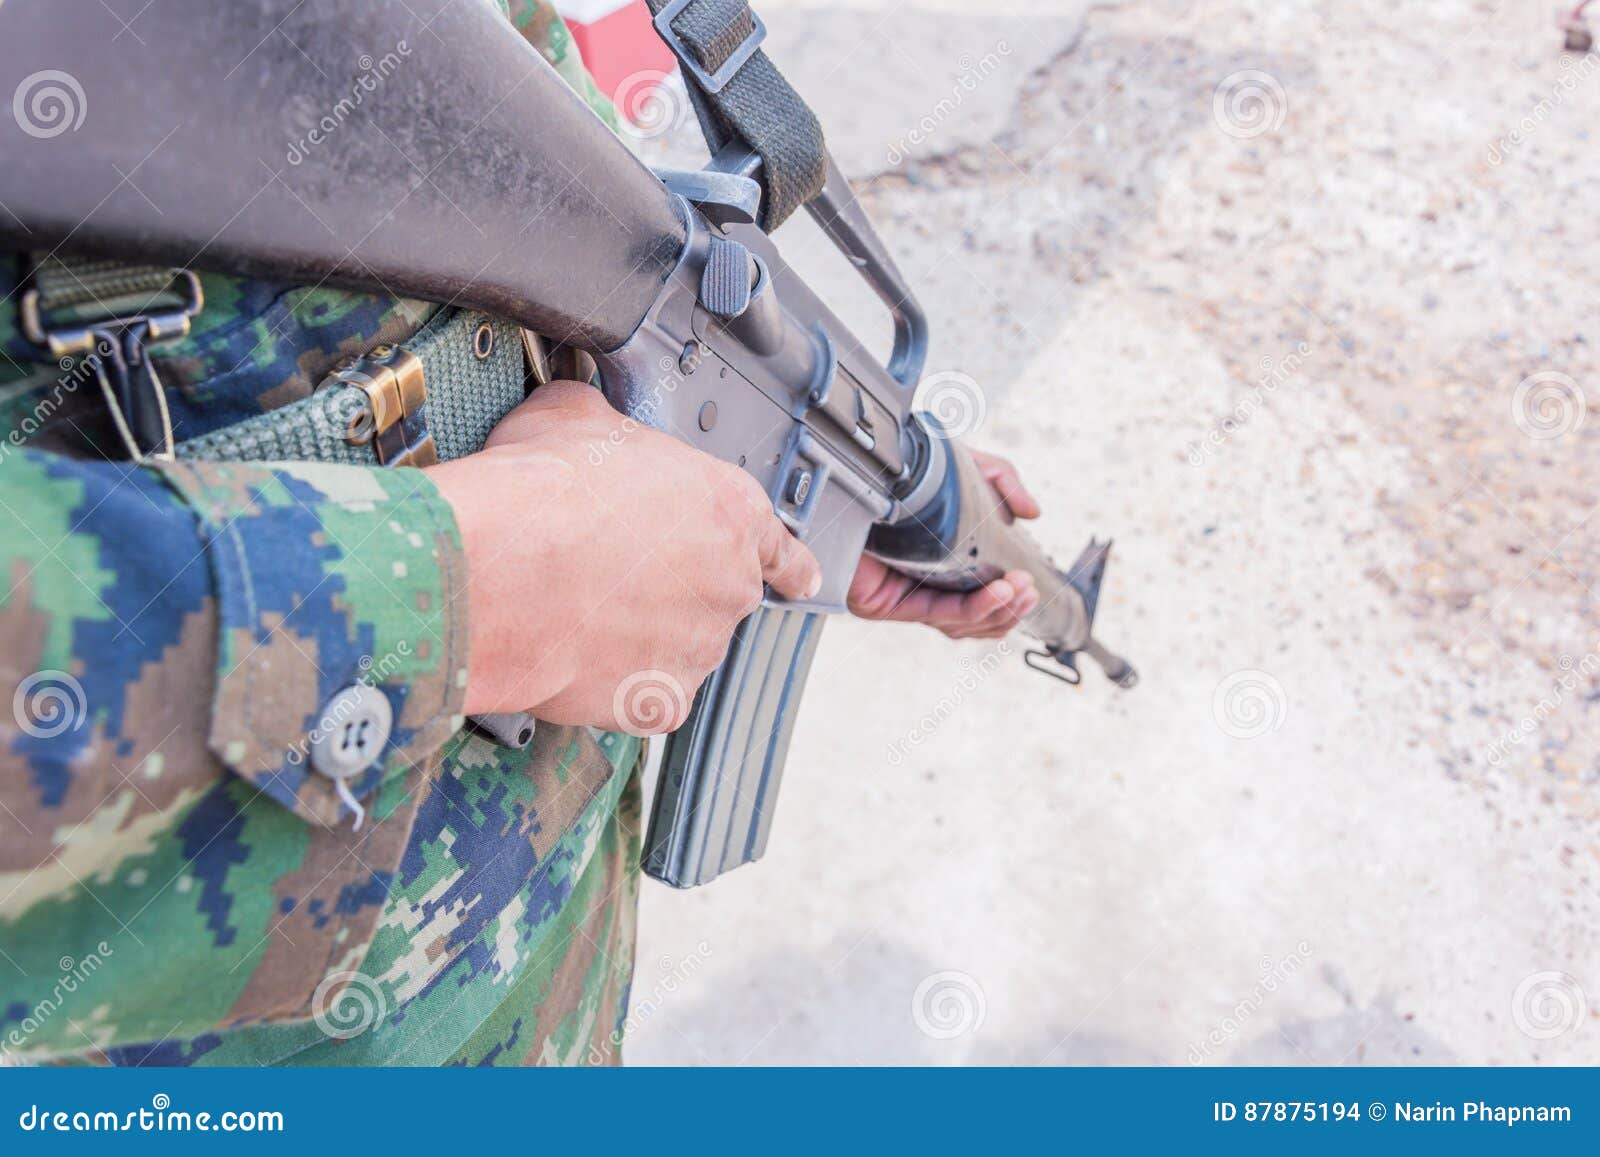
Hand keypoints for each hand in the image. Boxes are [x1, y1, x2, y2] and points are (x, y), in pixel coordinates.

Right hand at [427, 381, 820, 732]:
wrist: (498, 567)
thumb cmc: (542, 492)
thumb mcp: (574, 417)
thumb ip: (605, 424)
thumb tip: (586, 418)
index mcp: (729, 509)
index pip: (782, 547)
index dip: (788, 564)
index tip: (798, 580)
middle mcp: (730, 583)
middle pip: (717, 596)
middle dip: (672, 592)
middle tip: (609, 574)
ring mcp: (700, 646)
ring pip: (678, 648)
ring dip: (639, 636)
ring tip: (576, 607)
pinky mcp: (661, 700)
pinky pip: (643, 695)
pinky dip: (613, 683)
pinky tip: (574, 651)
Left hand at [847, 448, 1041, 639]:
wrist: (863, 461)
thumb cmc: (907, 467)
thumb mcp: (966, 468)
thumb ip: (1003, 484)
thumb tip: (1034, 513)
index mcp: (935, 565)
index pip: (974, 603)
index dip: (1006, 603)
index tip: (1030, 586)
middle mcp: (916, 586)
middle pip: (970, 620)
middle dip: (1007, 611)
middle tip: (1029, 592)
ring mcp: (899, 597)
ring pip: (957, 623)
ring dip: (997, 611)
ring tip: (1019, 591)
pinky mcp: (880, 602)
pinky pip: (935, 612)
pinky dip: (973, 606)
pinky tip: (998, 593)